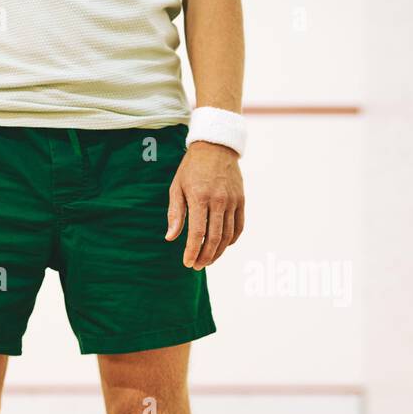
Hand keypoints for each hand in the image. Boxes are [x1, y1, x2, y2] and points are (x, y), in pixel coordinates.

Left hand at [166, 141, 244, 270]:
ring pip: (228, 235)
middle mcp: (219, 200)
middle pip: (214, 238)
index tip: (187, 263)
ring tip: (207, 260)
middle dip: (205, 256)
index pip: (197, 233)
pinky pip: (239, 226)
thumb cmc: (191, 169)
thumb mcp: (176, 188)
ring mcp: (233, 201)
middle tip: (197, 266)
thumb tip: (171, 237)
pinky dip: (231, 240)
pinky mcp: (241, 200)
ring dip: (218, 252)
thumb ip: (175, 213)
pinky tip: (222, 246)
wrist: (216, 147)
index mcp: (199, 198)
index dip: (192, 251)